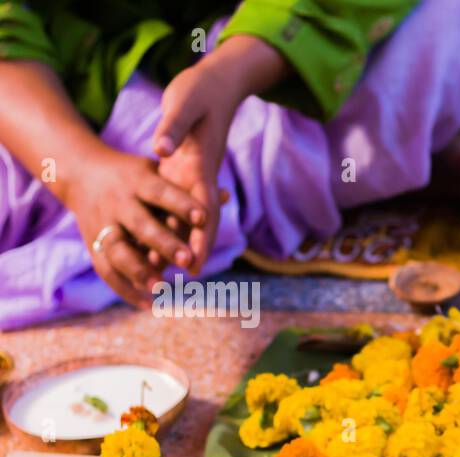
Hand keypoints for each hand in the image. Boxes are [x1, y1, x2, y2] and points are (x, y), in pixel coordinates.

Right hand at [64, 147, 206, 307]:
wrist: (81, 173)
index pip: (161, 193)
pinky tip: (148, 305)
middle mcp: (118, 202)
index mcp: (137, 181)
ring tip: (162, 288)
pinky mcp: (93, 243)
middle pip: (140, 225)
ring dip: (139, 271)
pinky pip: (106, 269)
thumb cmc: (134, 175)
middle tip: (188, 261)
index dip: (181, 204)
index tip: (204, 218)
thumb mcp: (156, 172)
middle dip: (164, 243)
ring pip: (118, 250)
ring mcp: (102, 224)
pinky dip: (125, 289)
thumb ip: (187, 189)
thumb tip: (229, 195)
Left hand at [152, 36, 287, 270]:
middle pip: (199, 223)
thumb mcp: (184, 104)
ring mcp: (193, 178)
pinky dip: (167, 223)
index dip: (201, 239)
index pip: (205, 210)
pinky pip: (176, 204)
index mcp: (203, 166)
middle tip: (181, 280)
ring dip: (177, 242)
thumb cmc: (200, 90)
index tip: (194, 264)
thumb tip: (161, 151)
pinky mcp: (184, 173)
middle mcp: (200, 178)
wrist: (217, 83)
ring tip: (162, 268)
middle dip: (191, 251)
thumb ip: (173, 128)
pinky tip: (152, 239)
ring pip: (186, 217)